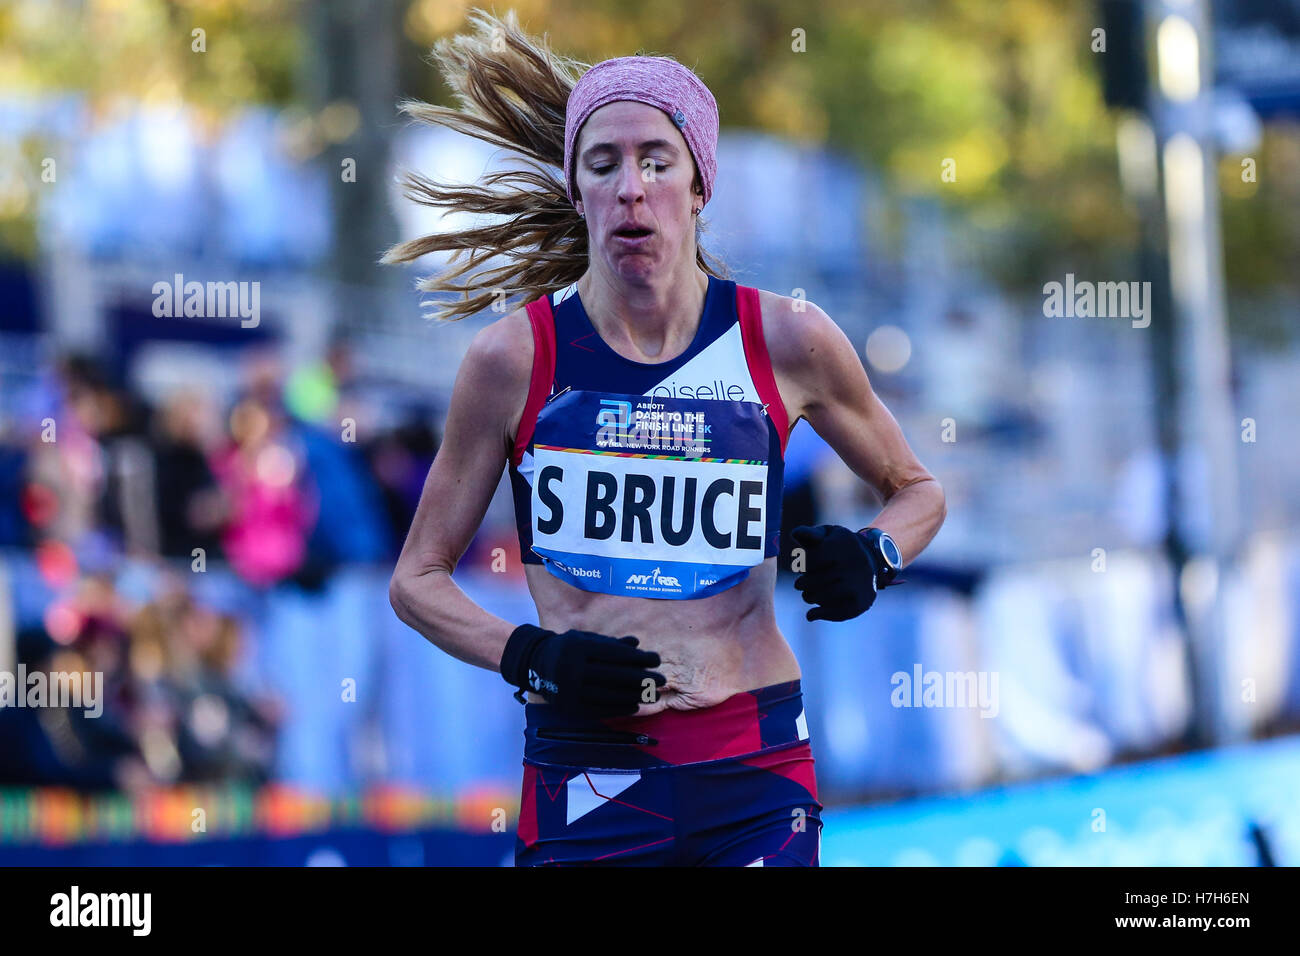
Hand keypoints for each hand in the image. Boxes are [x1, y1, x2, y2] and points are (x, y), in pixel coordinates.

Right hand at [500, 624, 666, 715]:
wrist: (534, 664)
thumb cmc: (569, 648)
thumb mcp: (587, 638)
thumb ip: (612, 643)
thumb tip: (638, 644)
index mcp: (577, 647)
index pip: (615, 654)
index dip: (639, 658)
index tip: (657, 660)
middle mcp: (572, 668)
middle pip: (615, 676)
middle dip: (642, 678)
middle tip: (662, 680)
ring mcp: (569, 689)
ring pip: (609, 695)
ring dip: (635, 696)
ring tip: (653, 694)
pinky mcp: (568, 707)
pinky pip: (599, 710)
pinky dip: (619, 708)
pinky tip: (634, 705)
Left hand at [790, 524, 890, 621]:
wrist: (873, 560)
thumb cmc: (841, 546)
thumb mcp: (828, 534)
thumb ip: (810, 534)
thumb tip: (795, 534)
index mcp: (843, 545)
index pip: (810, 560)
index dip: (803, 565)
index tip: (805, 565)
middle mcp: (854, 564)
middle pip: (814, 581)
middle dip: (803, 583)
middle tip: (801, 584)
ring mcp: (859, 584)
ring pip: (823, 597)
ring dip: (809, 598)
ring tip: (808, 595)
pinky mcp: (862, 602)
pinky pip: (837, 613)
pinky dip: (821, 614)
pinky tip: (811, 615)